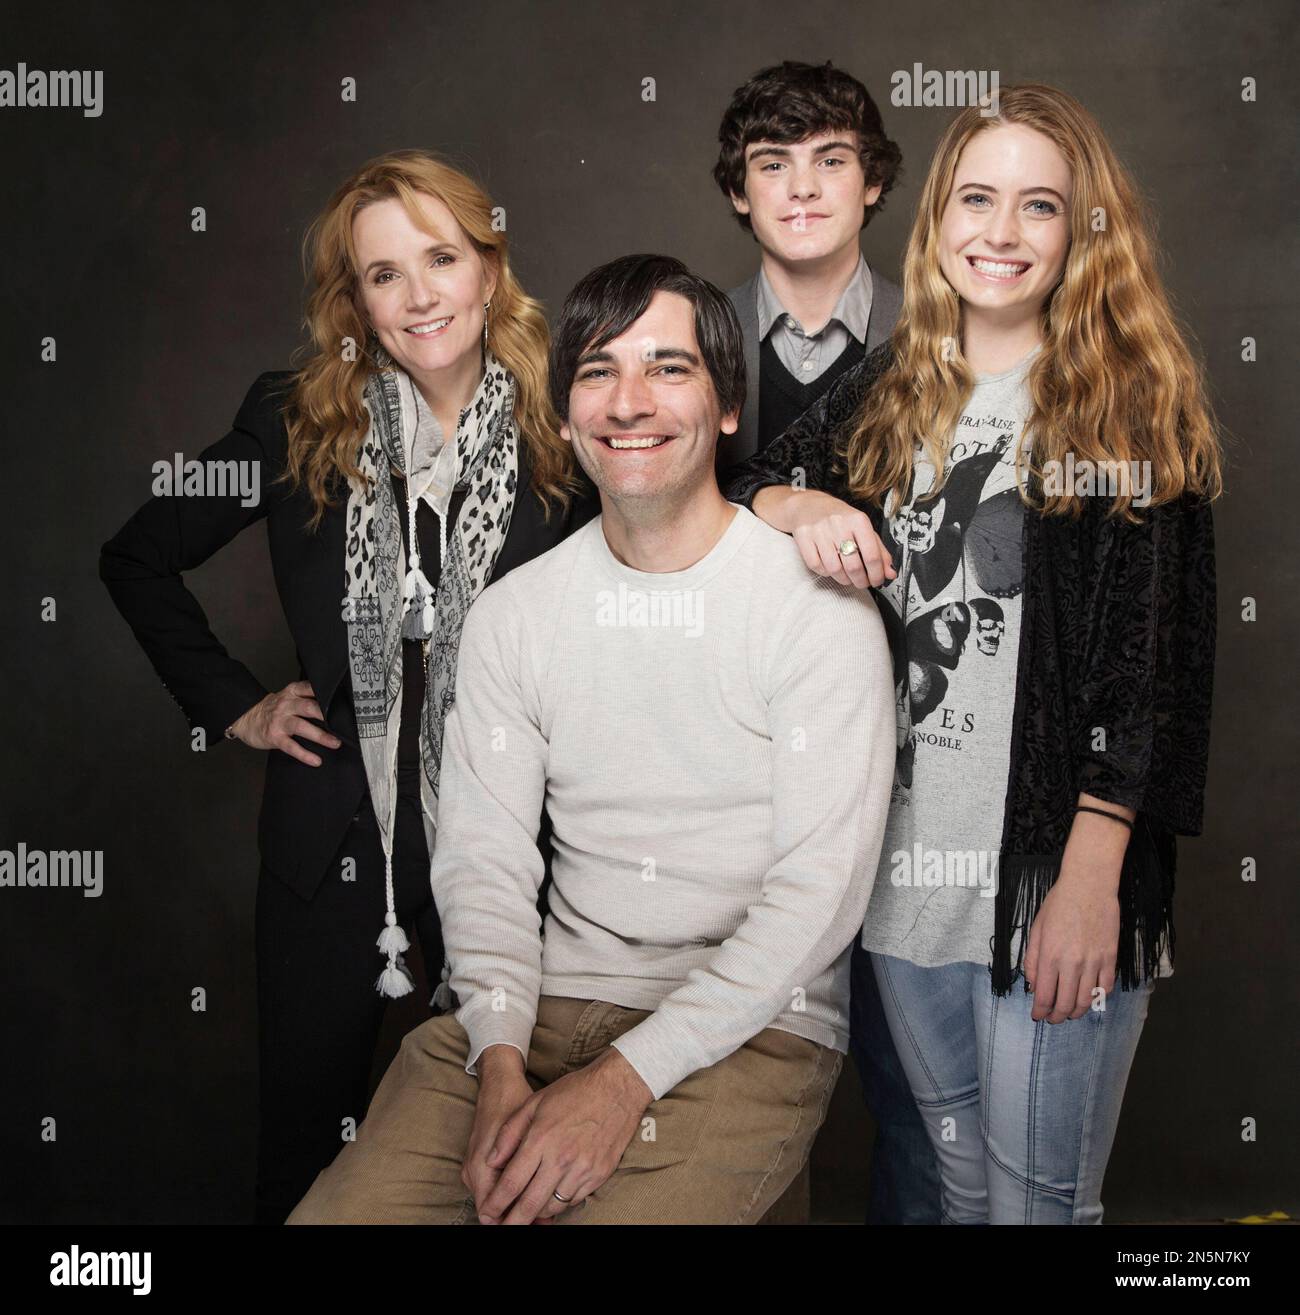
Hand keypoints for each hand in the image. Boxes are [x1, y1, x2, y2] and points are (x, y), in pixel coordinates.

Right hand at [228, 680, 340, 764]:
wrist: (246, 718)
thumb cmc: (272, 709)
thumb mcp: (287, 697)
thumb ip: (306, 698)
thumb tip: (333, 707)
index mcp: (292, 693)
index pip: (309, 688)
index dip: (325, 693)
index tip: (341, 701)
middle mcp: (286, 705)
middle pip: (308, 707)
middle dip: (326, 716)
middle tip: (342, 725)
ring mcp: (280, 721)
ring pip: (301, 726)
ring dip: (320, 736)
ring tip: (334, 743)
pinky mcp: (275, 737)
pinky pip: (291, 746)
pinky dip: (304, 754)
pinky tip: (315, 760)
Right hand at [461, 1045, 537, 1221]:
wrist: (498, 1082)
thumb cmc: (513, 1103)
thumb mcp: (526, 1133)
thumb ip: (531, 1175)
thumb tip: (544, 1208)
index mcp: (481, 1167)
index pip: (492, 1211)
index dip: (515, 1220)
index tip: (539, 1222)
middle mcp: (472, 1173)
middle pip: (492, 1212)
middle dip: (517, 1217)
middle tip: (544, 1220)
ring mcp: (472, 1169)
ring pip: (492, 1202)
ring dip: (514, 1206)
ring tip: (542, 1210)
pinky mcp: (477, 1164)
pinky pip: (490, 1189)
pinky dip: (510, 1193)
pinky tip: (531, 1190)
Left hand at [477, 1047, 652, 1224]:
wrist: (617, 1088)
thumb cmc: (574, 1092)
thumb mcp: (534, 1102)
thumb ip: (510, 1132)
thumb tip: (493, 1161)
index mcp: (541, 1139)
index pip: (511, 1182)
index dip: (495, 1203)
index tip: (487, 1213)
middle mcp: (561, 1158)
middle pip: (530, 1203)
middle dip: (512, 1222)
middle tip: (503, 1229)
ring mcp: (582, 1169)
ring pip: (552, 1206)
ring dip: (537, 1213)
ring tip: (527, 1214)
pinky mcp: (599, 1174)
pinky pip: (573, 1200)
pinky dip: (560, 1203)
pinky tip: (552, 1198)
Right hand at [757, 487, 896, 588]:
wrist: (809, 505)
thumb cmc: (840, 519)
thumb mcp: (863, 529)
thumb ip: (879, 551)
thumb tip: (890, 573)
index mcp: (858, 520)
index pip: (872, 555)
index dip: (877, 574)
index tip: (877, 581)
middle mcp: (838, 523)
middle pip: (853, 566)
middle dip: (860, 581)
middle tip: (862, 583)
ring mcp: (819, 530)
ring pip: (834, 569)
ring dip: (843, 579)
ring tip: (847, 578)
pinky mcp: (803, 537)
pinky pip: (816, 566)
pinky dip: (825, 572)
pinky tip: (830, 568)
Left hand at [1023, 802, 1131, 1021]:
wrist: (1089, 886)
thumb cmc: (1059, 904)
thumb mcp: (1037, 929)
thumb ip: (1033, 959)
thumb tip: (1034, 985)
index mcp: (1050, 956)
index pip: (1044, 996)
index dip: (1040, 1011)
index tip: (1038, 1015)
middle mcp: (1072, 963)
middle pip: (1065, 1004)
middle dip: (1057, 1016)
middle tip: (1053, 1019)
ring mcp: (1094, 962)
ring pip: (1086, 1000)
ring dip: (1076, 1011)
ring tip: (1069, 1012)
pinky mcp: (1111, 958)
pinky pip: (1106, 987)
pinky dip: (1097, 998)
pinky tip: (1089, 998)